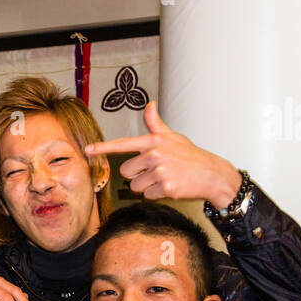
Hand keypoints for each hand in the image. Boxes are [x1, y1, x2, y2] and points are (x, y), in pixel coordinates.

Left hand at [84, 101, 241, 208]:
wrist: (212, 174)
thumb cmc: (191, 156)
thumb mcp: (174, 137)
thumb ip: (156, 124)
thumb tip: (149, 105)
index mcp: (154, 141)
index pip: (123, 144)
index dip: (103, 148)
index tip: (87, 150)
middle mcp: (154, 154)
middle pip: (125, 172)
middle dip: (137, 175)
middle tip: (155, 172)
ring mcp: (160, 171)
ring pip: (135, 186)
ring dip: (147, 186)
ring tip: (165, 179)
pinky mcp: (165, 187)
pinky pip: (148, 196)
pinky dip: (157, 195)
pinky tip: (170, 187)